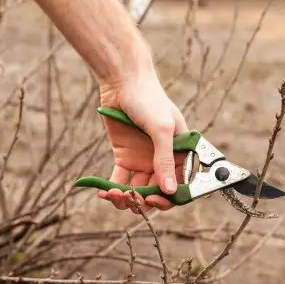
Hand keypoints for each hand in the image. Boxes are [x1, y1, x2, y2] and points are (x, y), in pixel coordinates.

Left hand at [98, 71, 188, 212]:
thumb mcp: (161, 129)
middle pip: (157, 192)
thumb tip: (170, 190)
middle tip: (130, 199)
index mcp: (180, 154)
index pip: (179, 185)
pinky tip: (104, 192)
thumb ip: (165, 159)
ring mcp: (143, 160)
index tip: (154, 201)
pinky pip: (120, 181)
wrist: (122, 82)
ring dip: (127, 198)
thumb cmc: (148, 99)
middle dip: (144, 200)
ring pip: (138, 190)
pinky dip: (112, 190)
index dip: (169, 199)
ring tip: (113, 195)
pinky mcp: (124, 158)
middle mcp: (163, 160)